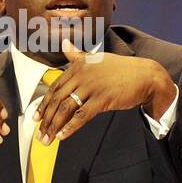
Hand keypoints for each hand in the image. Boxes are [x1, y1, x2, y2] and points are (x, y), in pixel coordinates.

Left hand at [34, 40, 176, 142]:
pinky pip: (81, 116)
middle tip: (39, 133)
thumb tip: (64, 43)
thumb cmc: (121, 69)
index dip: (43, 104)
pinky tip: (62, 136)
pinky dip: (70, 127)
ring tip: (48, 139)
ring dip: (54, 126)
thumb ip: (77, 54)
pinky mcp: (102, 99)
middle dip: (46, 118)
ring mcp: (92, 87)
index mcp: (78, 65)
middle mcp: (82, 74)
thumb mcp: (96, 59)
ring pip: (66, 109)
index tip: (36, 117)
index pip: (54, 87)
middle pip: (57, 99)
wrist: (146, 76)